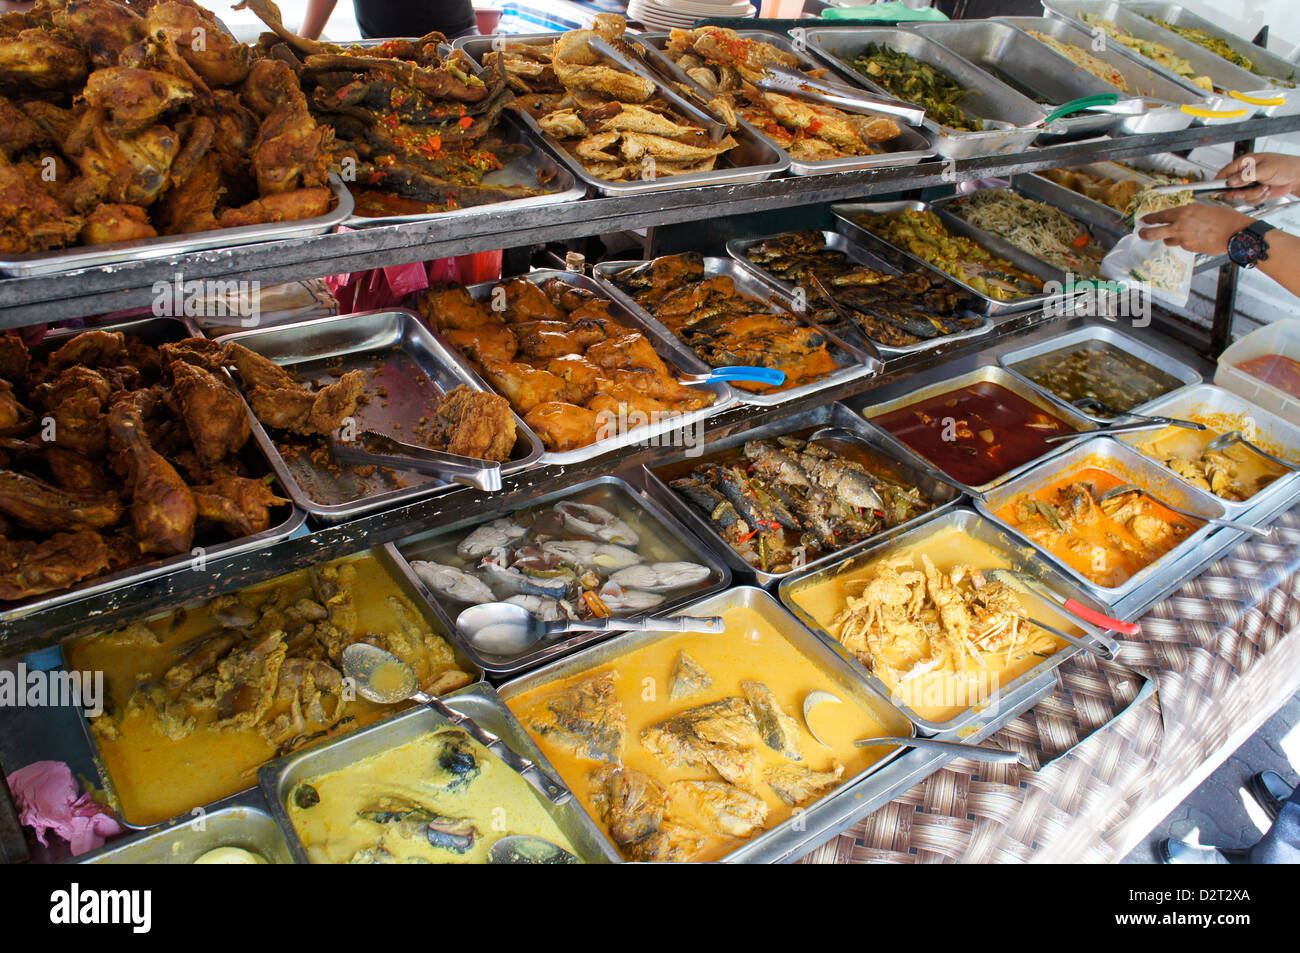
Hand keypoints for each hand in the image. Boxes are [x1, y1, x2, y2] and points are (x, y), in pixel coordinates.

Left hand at [1137, 204, 1253, 255]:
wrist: (1236, 233)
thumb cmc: (1225, 218)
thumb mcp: (1204, 209)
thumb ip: (1189, 214)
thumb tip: (1182, 217)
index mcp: (1184, 211)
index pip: (1160, 216)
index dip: (1150, 219)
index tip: (1144, 220)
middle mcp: (1180, 225)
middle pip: (1153, 232)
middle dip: (1145, 233)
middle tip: (1141, 233)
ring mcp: (1184, 239)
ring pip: (1168, 240)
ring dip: (1170, 238)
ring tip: (1181, 234)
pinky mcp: (1190, 248)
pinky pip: (1182, 245)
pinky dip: (1185, 242)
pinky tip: (1197, 238)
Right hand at [1216, 152, 1299, 202]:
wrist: (1297, 177)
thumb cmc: (1285, 166)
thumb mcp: (1265, 169)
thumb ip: (1246, 175)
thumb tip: (1231, 181)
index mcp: (1245, 163)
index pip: (1226, 172)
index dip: (1219, 181)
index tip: (1216, 189)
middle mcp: (1246, 174)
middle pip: (1231, 187)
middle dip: (1239, 191)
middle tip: (1245, 191)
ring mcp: (1250, 183)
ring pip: (1240, 195)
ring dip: (1252, 194)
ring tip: (1263, 187)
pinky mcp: (1255, 192)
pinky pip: (1249, 200)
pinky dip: (1258, 198)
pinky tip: (1266, 191)